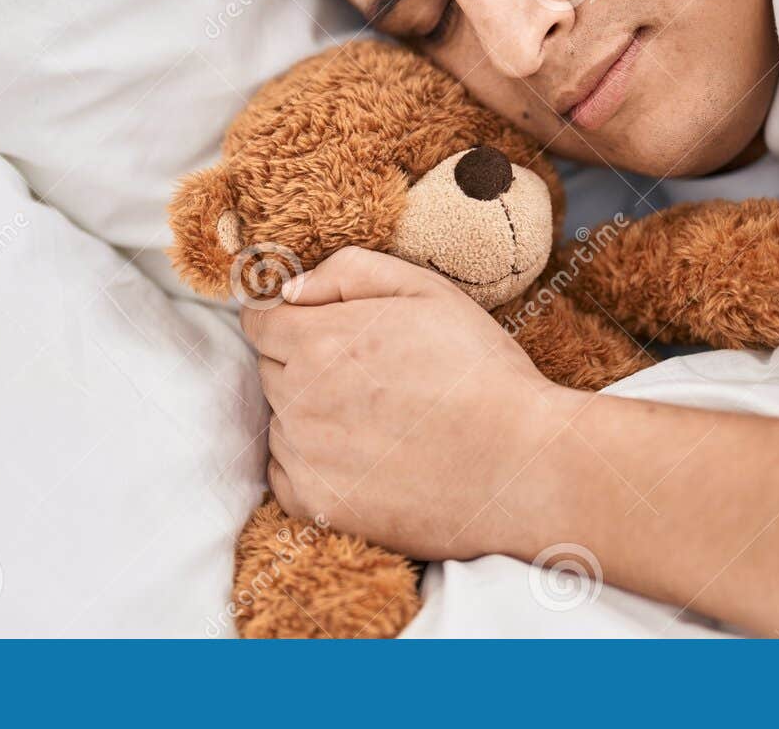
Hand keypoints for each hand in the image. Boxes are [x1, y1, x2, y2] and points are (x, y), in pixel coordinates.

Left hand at [240, 247, 579, 561]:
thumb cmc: (479, 370)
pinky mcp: (316, 505)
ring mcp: (304, 456)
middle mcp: (299, 398)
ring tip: (374, 417)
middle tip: (365, 372)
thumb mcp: (426, 290)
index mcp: (319, 340)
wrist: (518, 465)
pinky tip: (362, 456)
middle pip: (269, 369)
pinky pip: (285, 473)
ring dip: (307, 413)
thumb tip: (290, 287)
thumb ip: (348, 272)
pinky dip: (310, 462)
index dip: (287, 318)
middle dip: (302, 362)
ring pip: (279, 420)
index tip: (319, 327)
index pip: (260, 321)